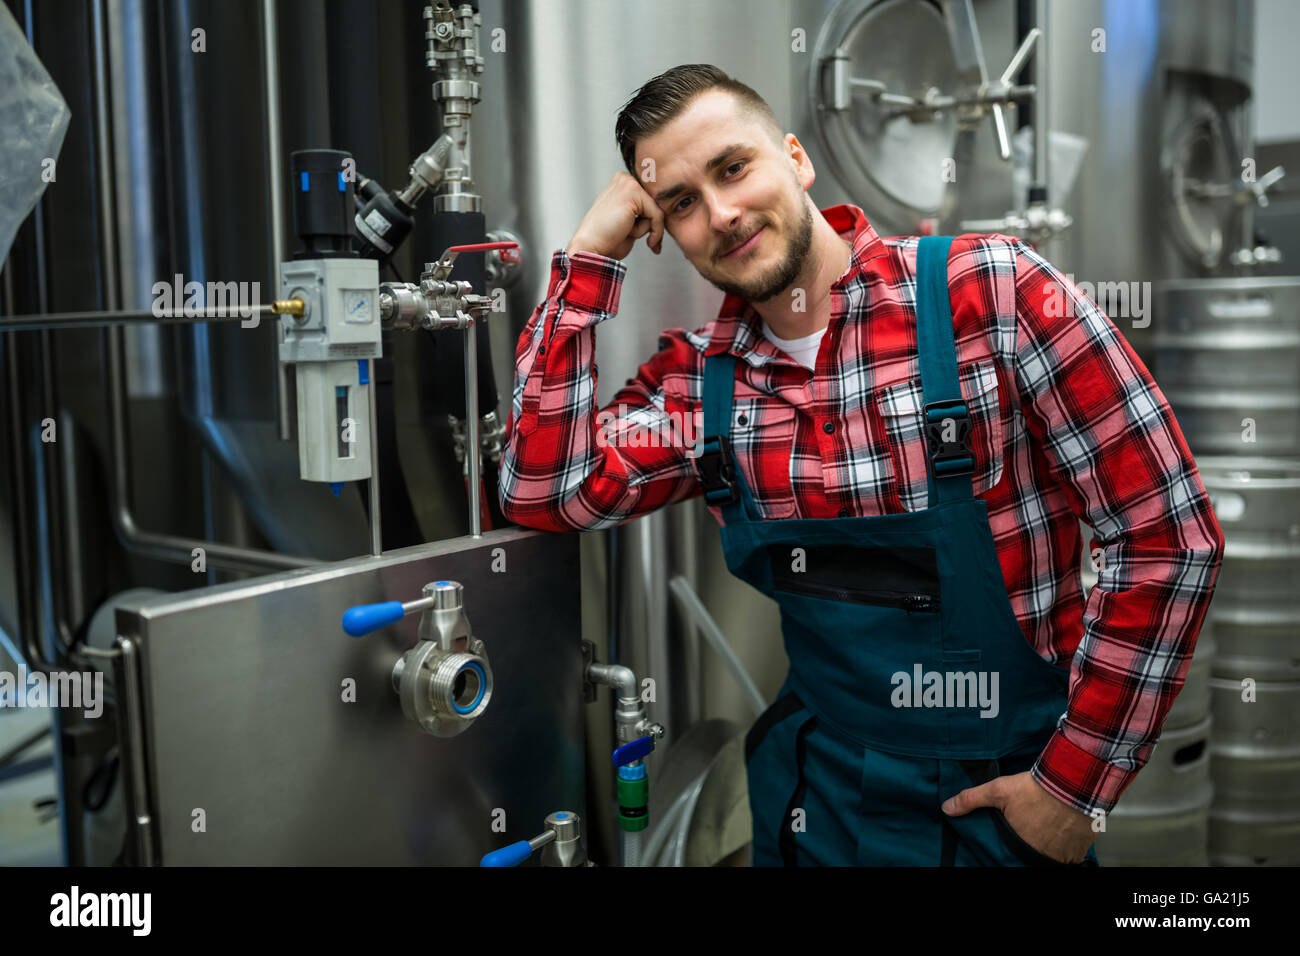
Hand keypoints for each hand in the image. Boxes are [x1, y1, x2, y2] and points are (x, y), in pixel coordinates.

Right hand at [565, 171, 664, 260]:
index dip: (654, 221)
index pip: (651, 201)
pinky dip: (656, 232)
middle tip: (650, 242)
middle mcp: (624, 178)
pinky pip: (657, 215)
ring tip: (627, 234)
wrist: (590, 247)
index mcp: (622, 183)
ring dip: (647, 229)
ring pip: (657, 209)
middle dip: (652, 225)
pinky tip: (644, 240)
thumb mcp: (629, 222)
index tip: (654, 239)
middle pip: (656, 204)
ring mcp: (628, 183)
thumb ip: (644, 213)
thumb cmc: (607, 240)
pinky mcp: (632, 192)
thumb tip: (666, 212)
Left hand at [942, 770, 1094, 863]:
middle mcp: (1042, 854)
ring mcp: (1063, 854)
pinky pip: (1072, 854)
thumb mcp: (998, 790)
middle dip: (1030, 843)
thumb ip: (971, 800)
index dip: (1012, 844)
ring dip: (1049, 844)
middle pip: (1032, 854)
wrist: (1073, 782)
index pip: (1012, 854)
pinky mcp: (1080, 850)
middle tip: (1032, 829)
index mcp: (1020, 845)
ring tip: (1047, 828)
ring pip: (1052, 854)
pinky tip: (1063, 830)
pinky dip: (1067, 845)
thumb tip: (947, 808)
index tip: (1014, 837)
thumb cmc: (1036, 789)